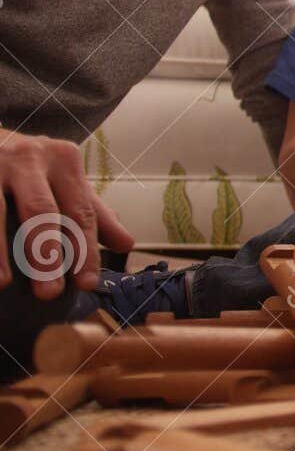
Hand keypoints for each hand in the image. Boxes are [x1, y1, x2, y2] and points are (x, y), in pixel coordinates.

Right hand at [0, 128, 134, 298]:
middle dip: (45, 254)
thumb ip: (93, 212)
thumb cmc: (30, 164)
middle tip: (49, 293)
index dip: (86, 250)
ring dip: (0, 249)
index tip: (87, 284)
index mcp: (64, 160)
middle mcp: (30, 157)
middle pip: (41, 211)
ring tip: (4, 283)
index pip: (81, 212)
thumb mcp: (64, 179)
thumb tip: (126, 245)